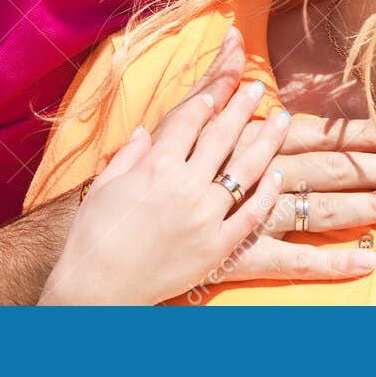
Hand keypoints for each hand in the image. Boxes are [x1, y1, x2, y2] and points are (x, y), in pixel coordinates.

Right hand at [40, 27, 289, 304]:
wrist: (96, 289)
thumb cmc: (92, 236)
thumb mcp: (104, 186)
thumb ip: (129, 155)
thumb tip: (145, 131)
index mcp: (156, 165)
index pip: (190, 121)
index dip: (206, 102)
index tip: (220, 90)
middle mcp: (185, 185)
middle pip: (223, 136)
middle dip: (243, 106)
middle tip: (260, 87)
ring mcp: (205, 216)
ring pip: (246, 170)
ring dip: (268, 140)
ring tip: (284, 119)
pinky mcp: (216, 247)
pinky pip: (250, 216)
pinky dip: (266, 195)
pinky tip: (277, 176)